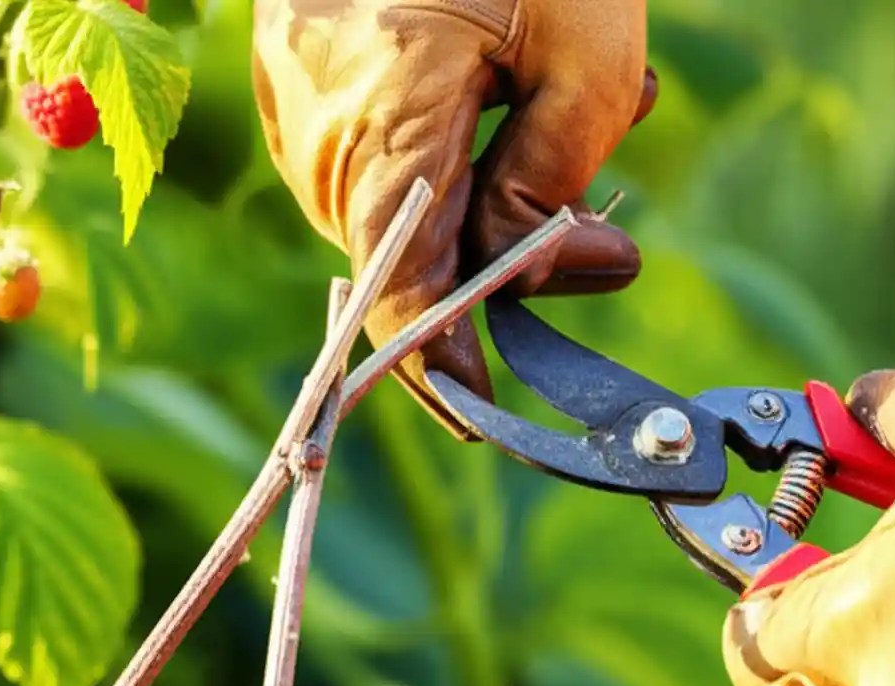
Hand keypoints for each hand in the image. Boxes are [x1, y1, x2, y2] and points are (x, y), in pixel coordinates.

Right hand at [251, 0, 656, 437]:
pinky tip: (497, 88)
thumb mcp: (584, 59)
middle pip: (406, 267)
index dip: (451, 377)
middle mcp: (319, 141)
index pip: (401, 308)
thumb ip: (556, 190)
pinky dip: (442, 158)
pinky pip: (370, 166)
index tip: (501, 416)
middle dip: (503, 265)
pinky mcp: (301, 89)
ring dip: (481, 198)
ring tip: (551, 106)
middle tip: (596, 222)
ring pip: (394, 217)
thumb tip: (562, 278)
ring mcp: (298, 114)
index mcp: (381, 137)